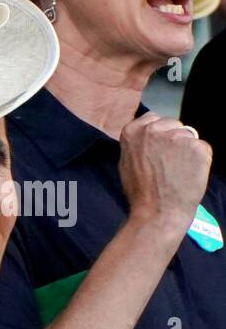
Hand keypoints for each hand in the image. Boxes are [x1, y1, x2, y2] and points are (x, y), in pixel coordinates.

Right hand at [119, 111, 211, 242]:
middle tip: (168, 161)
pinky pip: (202, 148)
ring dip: (187, 149)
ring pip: (189, 136)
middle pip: (173, 124)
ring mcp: (178, 136)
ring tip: (178, 170)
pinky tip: (189, 173)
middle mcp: (154, 129)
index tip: (157, 147)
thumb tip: (149, 138)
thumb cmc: (140, 192)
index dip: (158, 133)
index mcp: (133, 131)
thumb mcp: (126, 162)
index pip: (153, 118)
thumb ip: (138, 144)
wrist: (158, 211)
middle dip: (173, 138)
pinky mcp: (198, 146)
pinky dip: (199, 159)